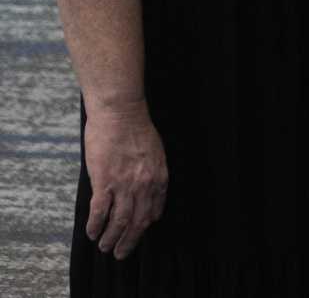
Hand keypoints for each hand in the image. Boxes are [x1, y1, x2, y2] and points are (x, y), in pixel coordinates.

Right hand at [82, 99, 167, 259]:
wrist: (121, 114)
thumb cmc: (136, 129)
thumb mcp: (155, 153)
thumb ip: (152, 173)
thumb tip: (148, 190)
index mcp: (159, 177)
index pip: (153, 211)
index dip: (144, 226)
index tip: (138, 233)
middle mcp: (144, 185)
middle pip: (137, 222)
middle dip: (129, 241)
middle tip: (121, 253)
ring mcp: (125, 185)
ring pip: (119, 221)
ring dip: (111, 238)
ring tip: (104, 247)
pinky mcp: (104, 182)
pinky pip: (100, 212)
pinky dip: (95, 225)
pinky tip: (91, 233)